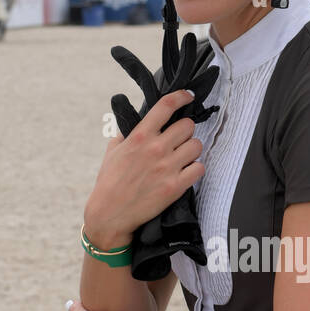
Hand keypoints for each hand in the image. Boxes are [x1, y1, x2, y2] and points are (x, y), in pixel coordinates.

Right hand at [84, 86, 204, 247]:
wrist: (110, 214)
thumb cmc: (109, 182)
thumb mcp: (113, 151)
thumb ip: (127, 134)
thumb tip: (137, 123)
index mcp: (139, 136)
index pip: (166, 106)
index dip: (181, 97)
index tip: (187, 96)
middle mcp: (155, 148)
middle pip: (188, 126)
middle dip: (185, 131)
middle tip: (179, 140)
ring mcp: (167, 167)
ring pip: (197, 145)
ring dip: (191, 150)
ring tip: (182, 157)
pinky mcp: (176, 186)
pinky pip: (199, 168)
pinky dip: (195, 169)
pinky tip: (186, 172)